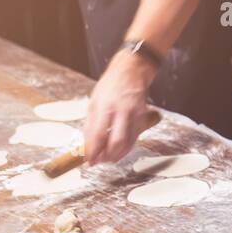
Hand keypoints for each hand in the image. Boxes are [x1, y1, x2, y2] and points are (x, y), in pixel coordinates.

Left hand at [84, 50, 154, 164]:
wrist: (132, 70)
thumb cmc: (110, 85)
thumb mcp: (94, 101)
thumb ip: (91, 122)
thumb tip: (88, 144)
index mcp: (105, 106)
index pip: (98, 135)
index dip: (93, 151)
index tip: (88, 160)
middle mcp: (121, 110)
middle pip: (116, 141)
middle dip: (107, 156)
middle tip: (99, 162)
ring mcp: (134, 113)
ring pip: (128, 142)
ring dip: (118, 154)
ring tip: (109, 159)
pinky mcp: (143, 115)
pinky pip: (135, 136)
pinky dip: (127, 146)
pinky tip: (120, 149)